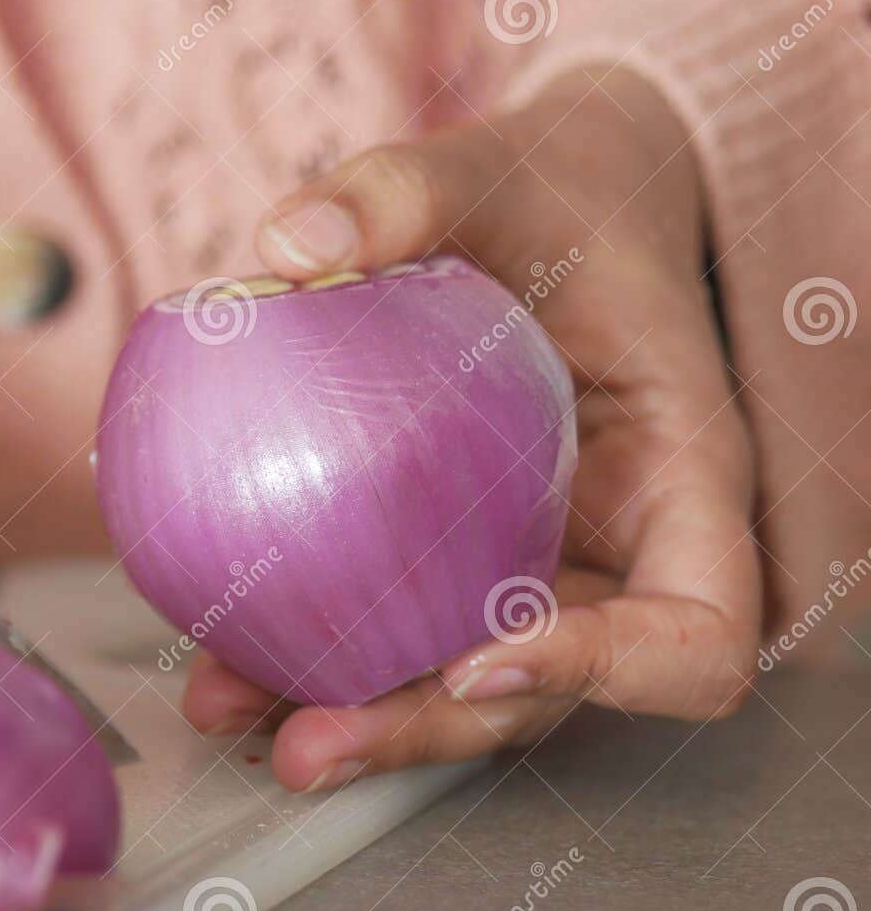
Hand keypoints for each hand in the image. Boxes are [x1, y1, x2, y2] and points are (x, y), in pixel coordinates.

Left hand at [184, 68, 762, 791]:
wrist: (551, 208)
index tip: (489, 653)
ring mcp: (530, 567)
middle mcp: (610, 553)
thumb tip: (286, 241)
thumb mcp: (498, 170)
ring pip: (452, 681)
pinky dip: (304, 648)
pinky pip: (389, 622)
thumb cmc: (559, 194)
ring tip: (231, 712)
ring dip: (346, 714)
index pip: (695, 632)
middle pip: (542, 691)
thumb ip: (406, 191)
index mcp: (677, 481)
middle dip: (428, 728)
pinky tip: (215, 648)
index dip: (611, 673)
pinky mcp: (452, 560)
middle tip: (313, 740)